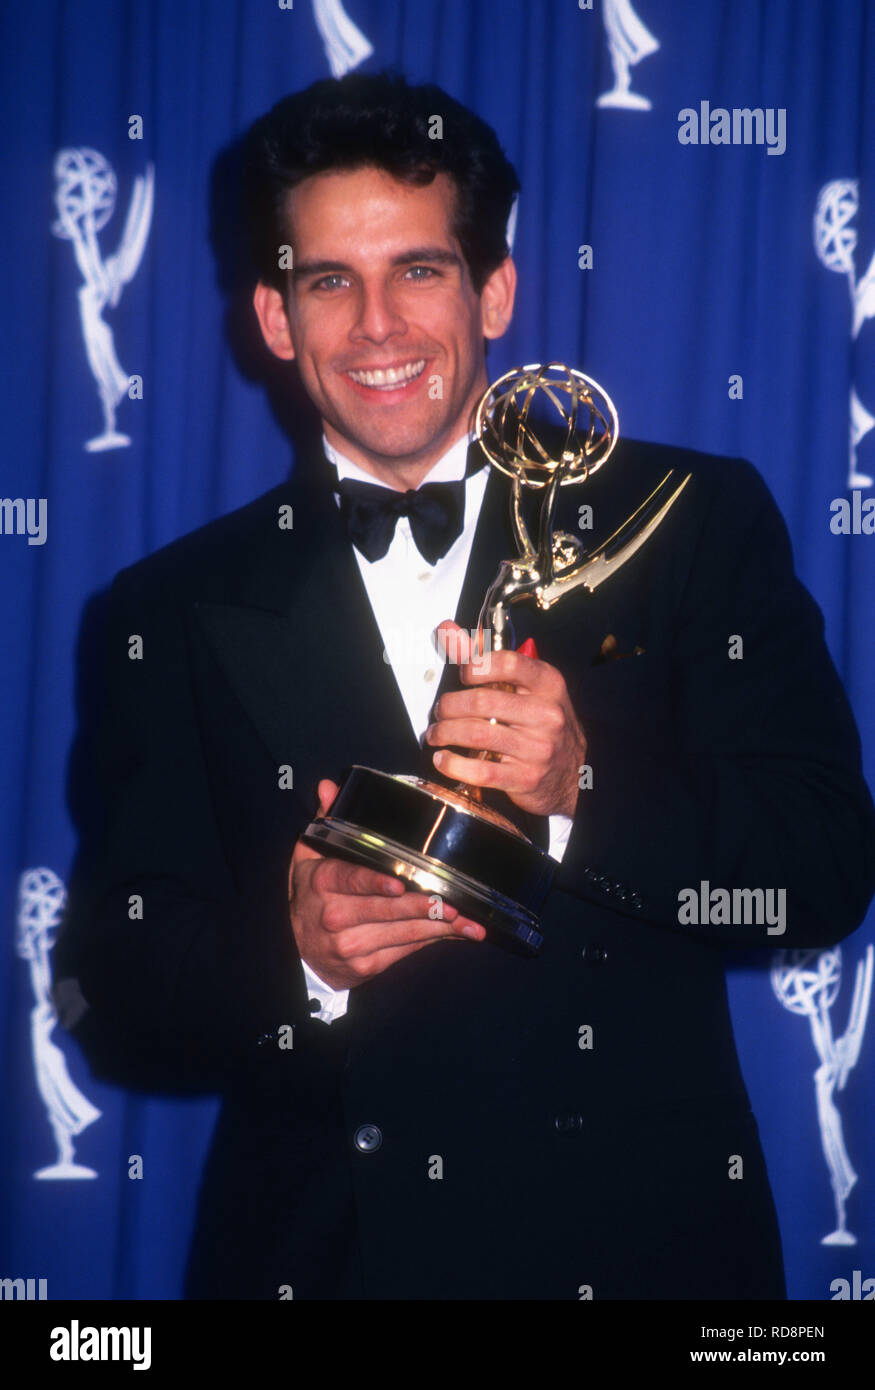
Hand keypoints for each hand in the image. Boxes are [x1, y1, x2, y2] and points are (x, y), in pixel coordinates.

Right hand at [288, 779, 486, 988]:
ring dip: (440, 927)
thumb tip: (330, 786)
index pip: (351, 880)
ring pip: (403, 933)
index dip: (376, 884)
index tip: (400, 884)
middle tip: (457, 903)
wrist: (299, 953)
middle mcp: (334, 916)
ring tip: (469, 922)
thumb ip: (325, 820)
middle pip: (387, 910)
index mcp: (322, 882)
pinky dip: (433, 941)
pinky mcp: (367, 965)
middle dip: (425, 907)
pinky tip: (455, 933)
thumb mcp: (310, 855)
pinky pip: (406, 950)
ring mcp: (351, 944)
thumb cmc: (312, 894)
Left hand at [425, 620, 586, 818]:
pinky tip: (444, 759)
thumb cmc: (543, 723)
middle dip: (449, 705)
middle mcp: (547, 714)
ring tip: (437, 734)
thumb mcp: (525, 686)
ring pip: (477, 734)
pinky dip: (454, 765)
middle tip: (440, 711)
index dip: (476, 665)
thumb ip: (483, 658)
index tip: (463, 674)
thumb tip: (448, 630)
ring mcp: (538, 748)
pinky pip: (481, 771)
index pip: (509, 663)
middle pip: (483, 701)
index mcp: (548, 684)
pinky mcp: (526, 777)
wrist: (573, 771)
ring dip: (445, 733)